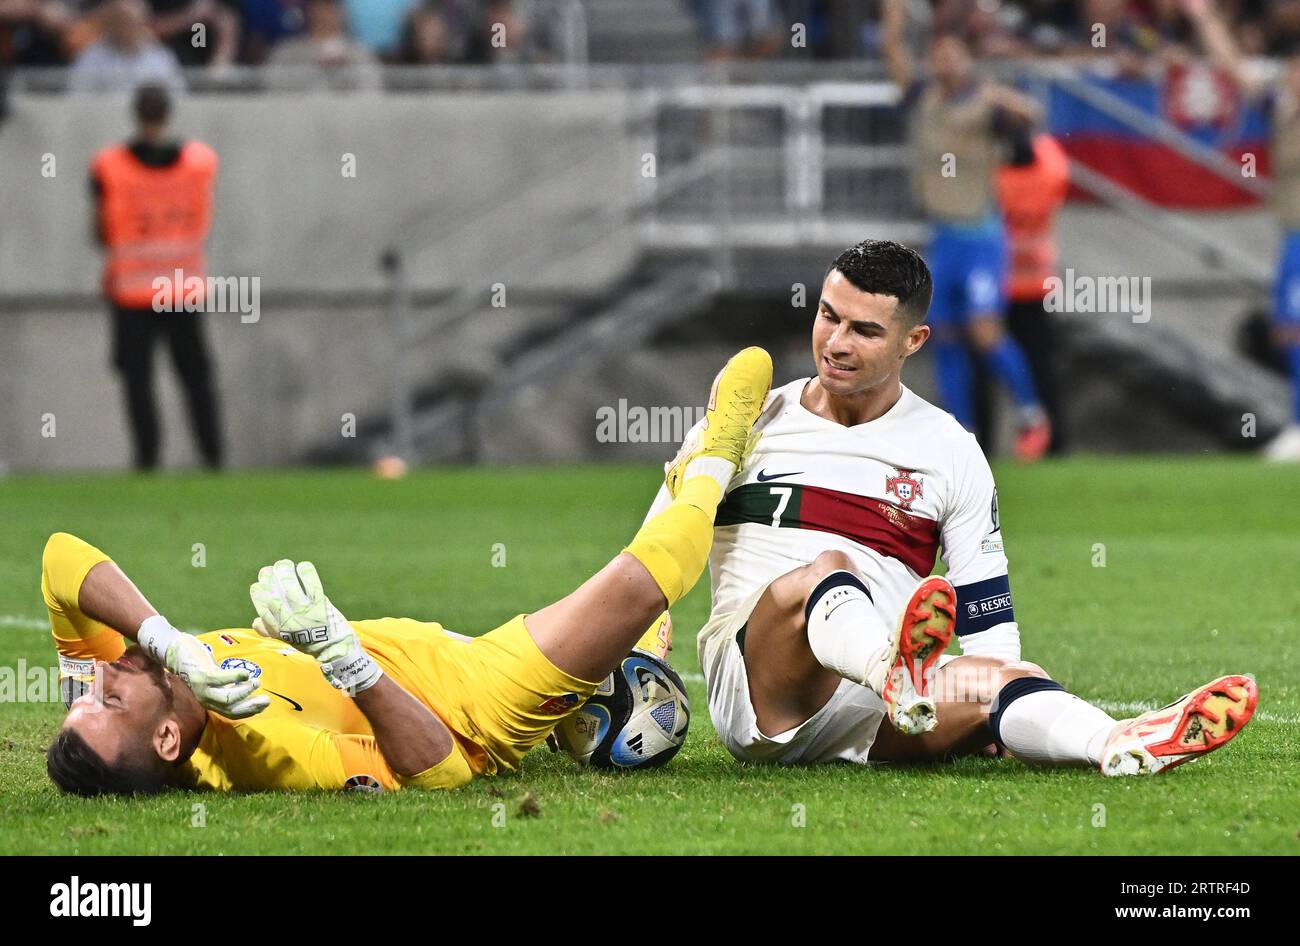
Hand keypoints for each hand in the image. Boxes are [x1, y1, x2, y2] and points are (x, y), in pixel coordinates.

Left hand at [166, 631, 268, 718]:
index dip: (249, 711)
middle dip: (250, 706)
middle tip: (267, 700)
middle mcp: (205, 698)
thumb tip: (248, 685)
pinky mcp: (202, 675)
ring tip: (256, 681)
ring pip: (227, 698)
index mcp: (210, 701)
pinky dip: (235, 677)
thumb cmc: (199, 664)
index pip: (232, 713)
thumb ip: (225, 685)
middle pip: (231, 709)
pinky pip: (221, 679)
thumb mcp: (213, 679)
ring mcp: (203, 688)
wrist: (177, 651)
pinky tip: (246, 674)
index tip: (264, 704)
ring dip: (244, 692)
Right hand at [249, 560, 381, 694]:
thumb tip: (255, 621)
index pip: (263, 609)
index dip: (258, 594)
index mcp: (280, 629)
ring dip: (284, 572)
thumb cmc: (309, 642)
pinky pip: (312, 586)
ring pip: (291, 589)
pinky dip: (307, 573)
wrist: (335, 649)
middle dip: (268, 580)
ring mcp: (306, 613)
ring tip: (283, 564)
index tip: (257, 584)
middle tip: (267, 569)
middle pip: (274, 597)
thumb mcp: (286, 640)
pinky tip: (303, 566)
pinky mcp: (322, 605)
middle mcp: (291, 621)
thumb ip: (270, 630)